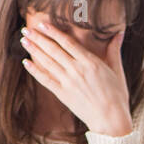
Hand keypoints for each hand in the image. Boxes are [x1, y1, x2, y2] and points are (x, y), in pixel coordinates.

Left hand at [19, 21, 132, 136]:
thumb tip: (119, 33)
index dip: (53, 32)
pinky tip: (26, 62)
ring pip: (47, 62)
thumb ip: (114, 50)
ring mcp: (68, 82)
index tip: (43, 24)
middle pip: (53, 50)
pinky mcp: (63, 94)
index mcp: (90, 62)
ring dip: (34, 50)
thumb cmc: (117, 96)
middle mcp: (76, 70)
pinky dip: (35, 71)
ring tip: (24, 40)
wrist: (111, 119)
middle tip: (26, 29)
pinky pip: (45, 80)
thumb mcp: (117, 71)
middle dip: (38, 38)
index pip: (68, 42)